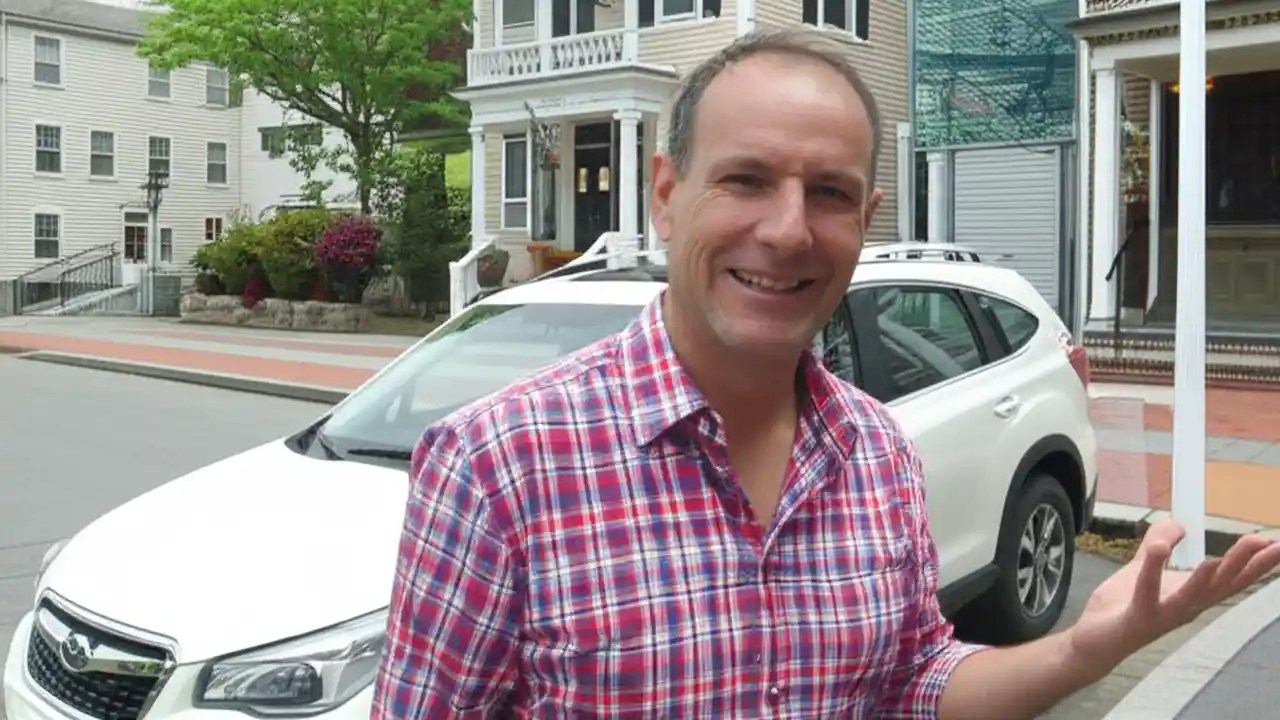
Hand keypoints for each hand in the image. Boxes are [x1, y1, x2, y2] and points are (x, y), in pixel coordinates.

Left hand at [1067, 519, 1279, 671]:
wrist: (1095, 640)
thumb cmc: (1125, 605)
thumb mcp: (1145, 567)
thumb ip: (1161, 543)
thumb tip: (1182, 524)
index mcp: (1193, 595)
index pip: (1232, 578)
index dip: (1257, 564)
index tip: (1278, 544)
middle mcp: (1187, 607)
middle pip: (1223, 585)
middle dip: (1246, 565)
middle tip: (1267, 543)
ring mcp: (1164, 613)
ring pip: (1192, 593)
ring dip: (1209, 574)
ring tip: (1222, 555)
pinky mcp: (1138, 615)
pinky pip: (1147, 591)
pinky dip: (1154, 570)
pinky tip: (1161, 551)